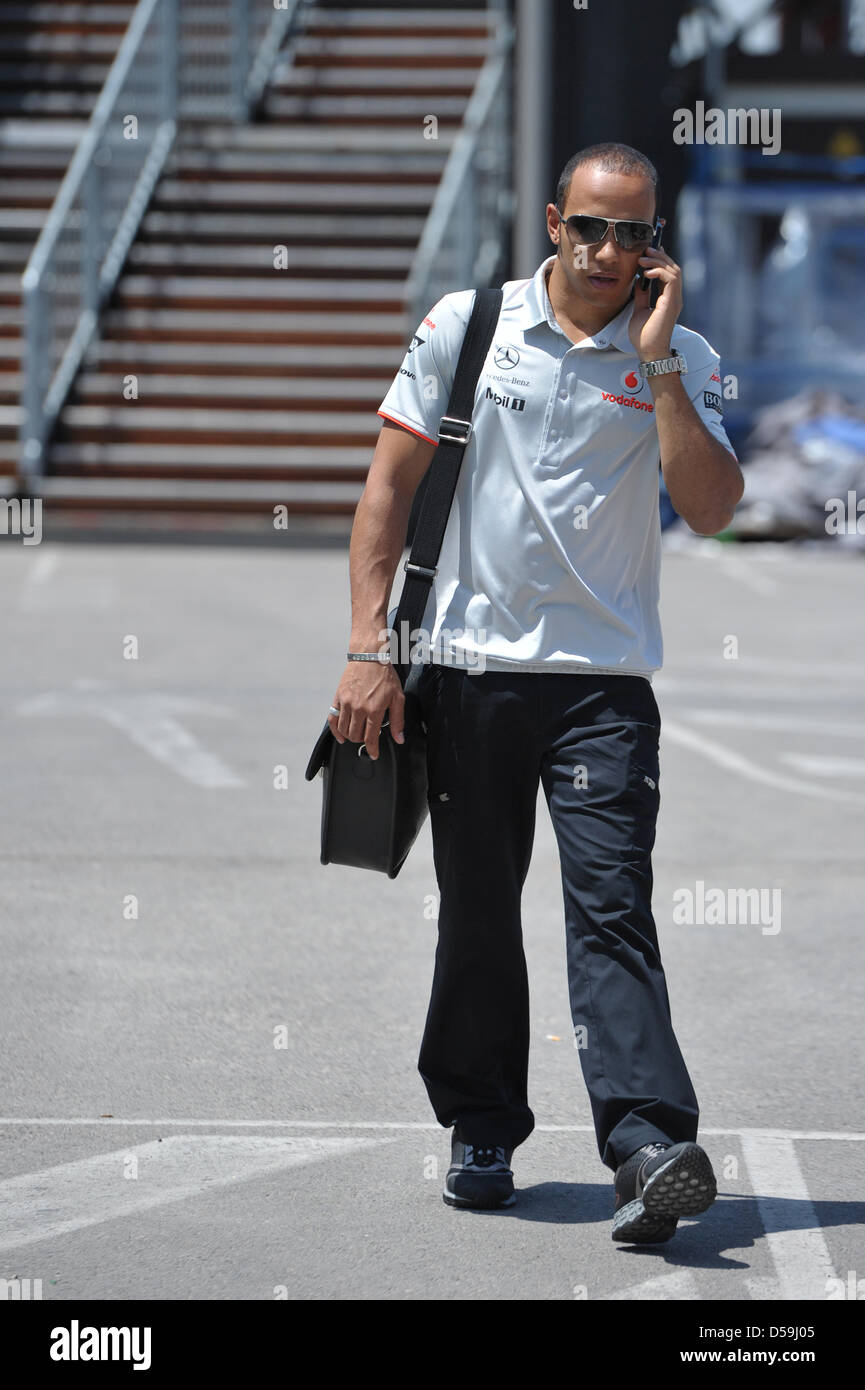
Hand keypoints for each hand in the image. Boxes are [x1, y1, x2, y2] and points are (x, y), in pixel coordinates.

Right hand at [328, 660, 404, 759]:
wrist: (369, 656)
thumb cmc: (385, 675)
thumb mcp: (398, 697)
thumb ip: (398, 720)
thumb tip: (399, 739)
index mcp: (374, 709)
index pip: (371, 737)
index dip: (372, 749)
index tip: (374, 754)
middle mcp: (358, 708)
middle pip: (356, 735)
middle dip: (362, 741)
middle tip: (368, 738)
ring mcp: (346, 703)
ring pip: (344, 730)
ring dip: (350, 736)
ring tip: (357, 734)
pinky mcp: (338, 698)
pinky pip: (333, 719)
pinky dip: (335, 730)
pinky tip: (340, 735)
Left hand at [628, 246, 682, 362]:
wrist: (648, 351)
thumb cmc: (644, 336)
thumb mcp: (639, 310)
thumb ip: (641, 296)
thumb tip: (638, 282)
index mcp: (668, 298)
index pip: (668, 273)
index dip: (660, 260)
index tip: (648, 252)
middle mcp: (674, 297)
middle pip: (673, 268)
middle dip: (659, 256)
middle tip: (645, 250)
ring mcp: (675, 299)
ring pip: (673, 270)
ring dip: (658, 261)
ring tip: (643, 258)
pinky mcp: (672, 302)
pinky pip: (670, 279)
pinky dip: (659, 271)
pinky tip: (646, 272)